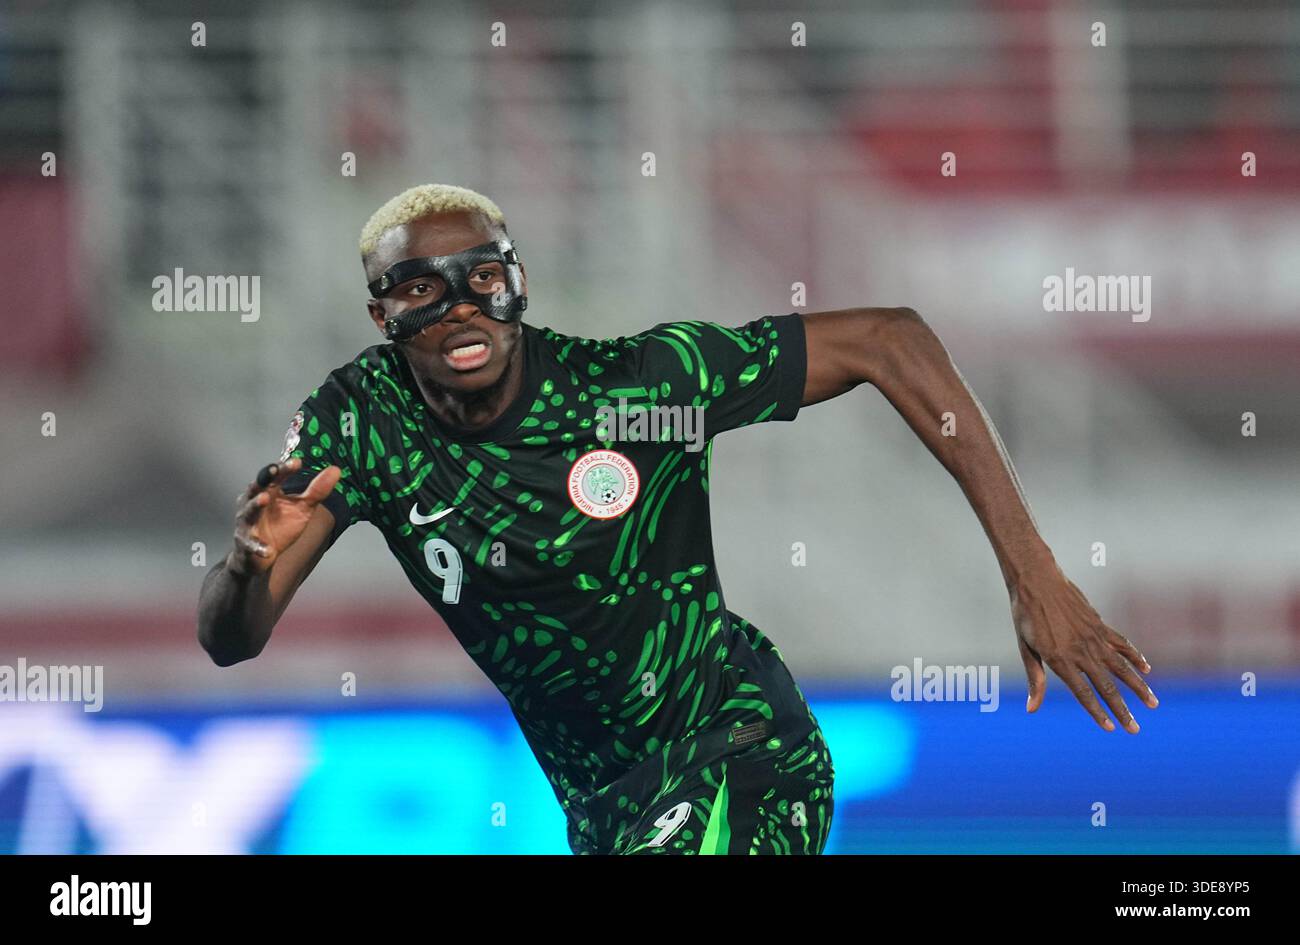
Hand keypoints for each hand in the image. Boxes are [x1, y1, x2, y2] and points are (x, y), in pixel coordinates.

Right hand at [228, 457, 339, 574]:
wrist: (261, 556)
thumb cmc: (281, 526)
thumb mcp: (303, 507)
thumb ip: (317, 490)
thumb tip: (336, 469)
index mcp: (269, 492)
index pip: (276, 476)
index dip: (285, 468)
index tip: (298, 462)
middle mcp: (254, 503)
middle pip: (257, 487)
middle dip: (264, 478)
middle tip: (274, 469)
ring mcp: (248, 523)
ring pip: (249, 511)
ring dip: (256, 505)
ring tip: (264, 498)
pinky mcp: (246, 544)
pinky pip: (251, 545)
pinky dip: (258, 547)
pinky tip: (268, 551)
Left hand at [1011, 564, 1156, 732]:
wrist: (1037, 581)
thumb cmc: (1026, 615)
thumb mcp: (1025, 648)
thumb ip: (1035, 679)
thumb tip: (1032, 709)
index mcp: (1060, 659)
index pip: (1083, 693)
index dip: (1098, 713)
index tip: (1111, 729)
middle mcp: (1081, 651)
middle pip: (1107, 686)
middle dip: (1122, 710)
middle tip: (1135, 730)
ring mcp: (1093, 637)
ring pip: (1122, 667)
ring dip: (1139, 687)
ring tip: (1152, 704)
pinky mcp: (1099, 625)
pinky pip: (1122, 644)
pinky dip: (1135, 657)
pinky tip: (1146, 669)